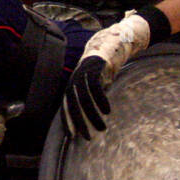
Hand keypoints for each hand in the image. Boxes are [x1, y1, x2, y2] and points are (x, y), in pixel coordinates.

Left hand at [61, 11, 151, 139]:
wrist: (112, 42)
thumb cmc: (103, 67)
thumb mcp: (95, 82)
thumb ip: (91, 96)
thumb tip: (90, 116)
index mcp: (74, 82)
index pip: (67, 104)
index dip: (68, 120)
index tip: (72, 136)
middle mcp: (76, 77)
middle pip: (73, 103)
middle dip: (78, 121)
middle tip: (86, 137)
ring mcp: (85, 71)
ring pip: (84, 97)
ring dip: (92, 114)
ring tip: (101, 128)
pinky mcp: (96, 66)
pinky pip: (95, 86)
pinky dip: (100, 100)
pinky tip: (107, 111)